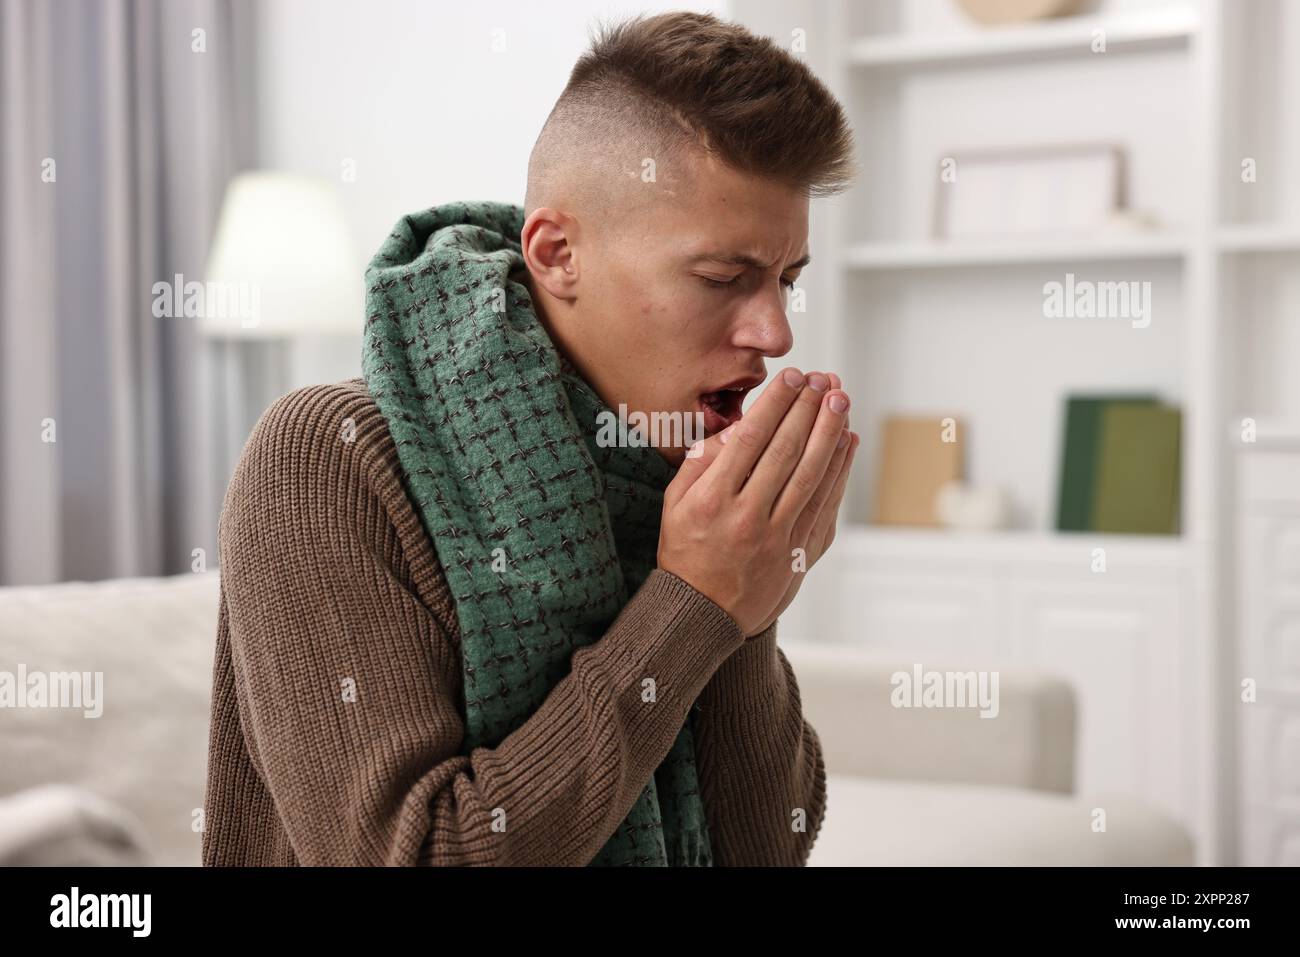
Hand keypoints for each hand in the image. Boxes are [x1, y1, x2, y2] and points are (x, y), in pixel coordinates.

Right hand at [657, 367, 854, 636]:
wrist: (703, 615)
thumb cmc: (686, 551)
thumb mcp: (674, 505)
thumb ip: (701, 462)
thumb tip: (737, 427)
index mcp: (712, 501)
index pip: (750, 439)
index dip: (776, 404)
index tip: (793, 377)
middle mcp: (746, 518)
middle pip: (786, 452)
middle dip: (809, 410)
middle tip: (826, 380)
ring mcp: (777, 538)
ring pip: (811, 476)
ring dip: (831, 433)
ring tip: (842, 400)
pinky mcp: (799, 553)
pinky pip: (825, 504)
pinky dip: (840, 471)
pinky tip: (847, 443)